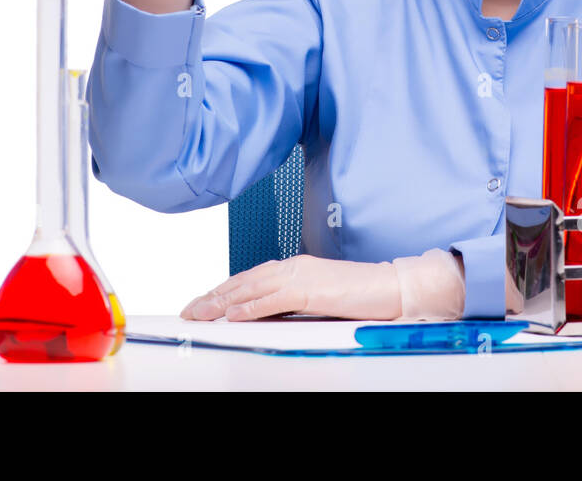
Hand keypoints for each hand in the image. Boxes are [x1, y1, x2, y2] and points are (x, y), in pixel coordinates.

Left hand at [180, 254, 401, 320]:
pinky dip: (250, 308)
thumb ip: (295, 300)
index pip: (251, 277)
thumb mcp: (321, 296)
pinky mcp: (310, 291)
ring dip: (222, 303)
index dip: (224, 290)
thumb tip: (271, 313)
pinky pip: (272, 301)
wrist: (390, 287)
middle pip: (244, 281)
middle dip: (214, 296)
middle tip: (190, 310)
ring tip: (200, 314)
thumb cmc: (362, 293)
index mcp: (296, 266)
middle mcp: (294, 267)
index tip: (204, 301)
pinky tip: (233, 315)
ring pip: (251, 289)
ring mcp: (301, 277)